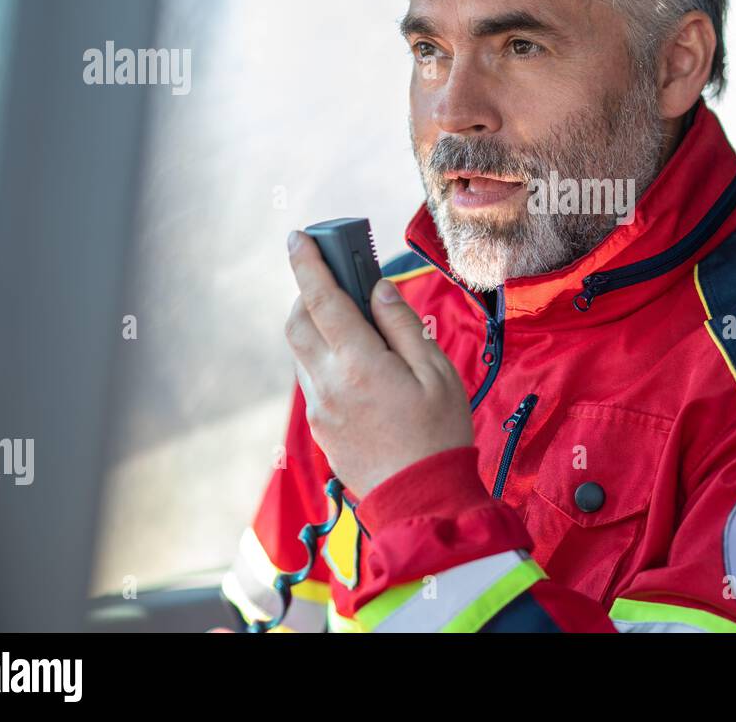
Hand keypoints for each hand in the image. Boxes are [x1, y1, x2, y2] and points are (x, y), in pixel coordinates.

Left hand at [284, 230, 471, 497]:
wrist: (421, 499)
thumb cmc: (438, 434)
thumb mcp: (436, 372)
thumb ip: (402, 325)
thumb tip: (377, 290)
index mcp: (358, 364)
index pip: (322, 300)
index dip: (308, 264)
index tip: (298, 237)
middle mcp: (328, 384)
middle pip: (297, 323)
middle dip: (307, 293)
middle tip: (333, 279)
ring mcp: (319, 409)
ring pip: (301, 353)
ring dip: (316, 327)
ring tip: (352, 322)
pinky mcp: (319, 427)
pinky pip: (312, 379)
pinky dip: (324, 358)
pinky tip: (356, 363)